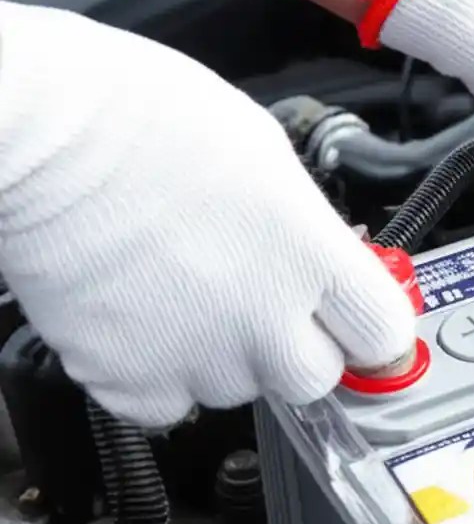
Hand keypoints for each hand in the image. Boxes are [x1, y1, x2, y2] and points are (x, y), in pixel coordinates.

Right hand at [0, 2, 416, 427]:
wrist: (40, 128)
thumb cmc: (142, 116)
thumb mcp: (266, 154)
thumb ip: (306, 229)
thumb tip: (321, 260)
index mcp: (310, 255)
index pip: (383, 335)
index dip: (371, 332)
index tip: (358, 328)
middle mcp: (264, 317)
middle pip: (315, 379)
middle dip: (294, 349)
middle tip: (258, 304)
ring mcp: (196, 355)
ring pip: (237, 391)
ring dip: (220, 357)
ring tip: (179, 290)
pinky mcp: (126, 379)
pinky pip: (164, 407)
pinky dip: (154, 377)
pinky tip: (139, 319)